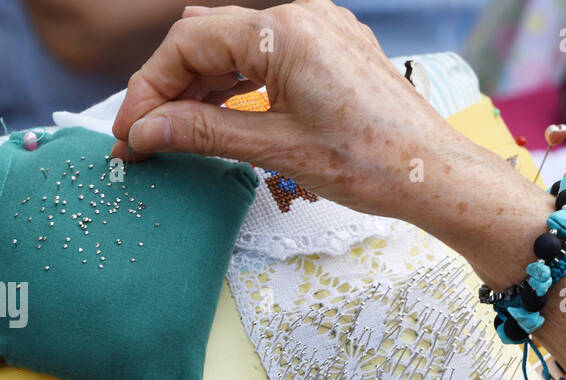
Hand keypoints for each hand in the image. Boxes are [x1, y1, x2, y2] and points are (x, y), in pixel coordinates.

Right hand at [110, 0, 509, 226]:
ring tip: (173, 132)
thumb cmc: (373, 163)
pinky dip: (237, 84)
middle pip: (209, 39)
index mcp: (286, 31)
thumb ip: (204, 133)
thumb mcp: (276, 149)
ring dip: (201, 87)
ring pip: (237, 47)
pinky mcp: (331, 51)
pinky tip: (216, 114)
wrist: (435, 175)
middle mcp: (303, 17)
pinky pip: (268, 56)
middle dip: (170, 86)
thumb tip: (147, 133)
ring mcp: (320, 30)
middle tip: (144, 136)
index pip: (189, 42)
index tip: (130, 130)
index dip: (149, 86)